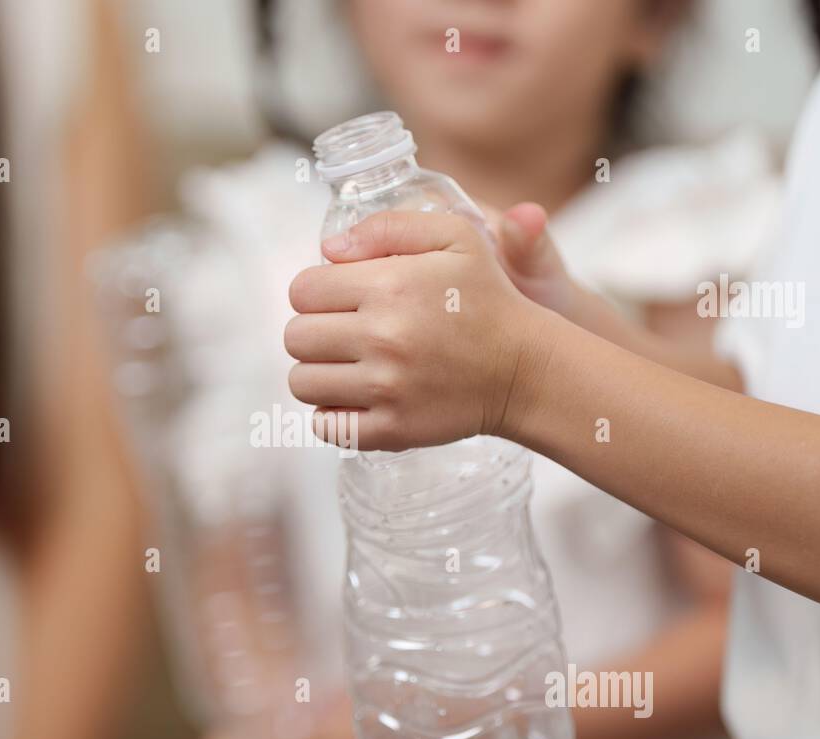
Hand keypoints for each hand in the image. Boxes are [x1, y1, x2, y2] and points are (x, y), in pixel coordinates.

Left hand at [286, 210, 561, 451]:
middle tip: (344, 333)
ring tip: (347, 366)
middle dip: (313, 331)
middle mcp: (383, 337)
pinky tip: (355, 398)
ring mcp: (385, 389)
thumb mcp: (454, 237)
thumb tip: (328, 249)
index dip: (316, 291)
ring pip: (302, 382)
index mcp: (390, 285)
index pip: (302, 290)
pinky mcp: (391, 429)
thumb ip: (387, 227)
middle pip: (295, 337)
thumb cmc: (487, 299)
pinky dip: (332, 415)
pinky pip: (325, 425)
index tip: (340, 299)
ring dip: (317, 373)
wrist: (524, 370)